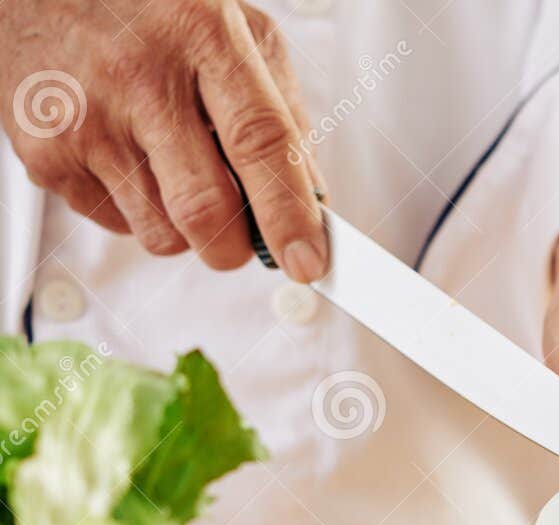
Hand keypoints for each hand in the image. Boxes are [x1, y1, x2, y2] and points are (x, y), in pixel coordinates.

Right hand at [0, 0, 325, 279]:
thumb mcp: (234, 30)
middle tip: (244, 235)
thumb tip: (312, 202)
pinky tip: (129, 158)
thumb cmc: (148, 11)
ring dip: (185, 226)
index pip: (259, 143)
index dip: (290, 214)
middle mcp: (140, 78)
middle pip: (206, 209)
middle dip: (237, 246)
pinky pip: (116, 224)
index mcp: (202, 37)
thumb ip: (283, 113)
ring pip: (162, 232)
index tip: (308, 262)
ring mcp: (86, 118)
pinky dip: (137, 210)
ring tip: (174, 168)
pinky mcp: (44, 153)